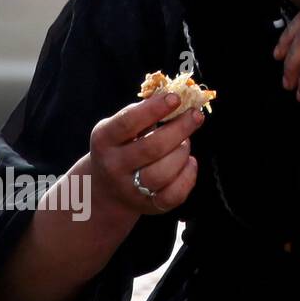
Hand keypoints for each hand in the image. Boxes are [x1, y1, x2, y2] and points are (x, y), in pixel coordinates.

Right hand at [87, 92, 203, 217]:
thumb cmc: (122, 147)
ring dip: (182, 152)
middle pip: (152, 148)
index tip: (175, 98)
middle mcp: (114, 166)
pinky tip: (189, 162)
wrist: (104, 189)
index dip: (153, 109)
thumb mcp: (121, 128)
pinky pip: (174, 195)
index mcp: (104, 139)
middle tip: (195, 115)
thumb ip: (144, 113)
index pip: (128, 123)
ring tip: (185, 141)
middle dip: (179, 129)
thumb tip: (177, 94)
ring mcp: (130, 189)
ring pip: (163, 172)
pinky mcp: (148, 206)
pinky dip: (188, 176)